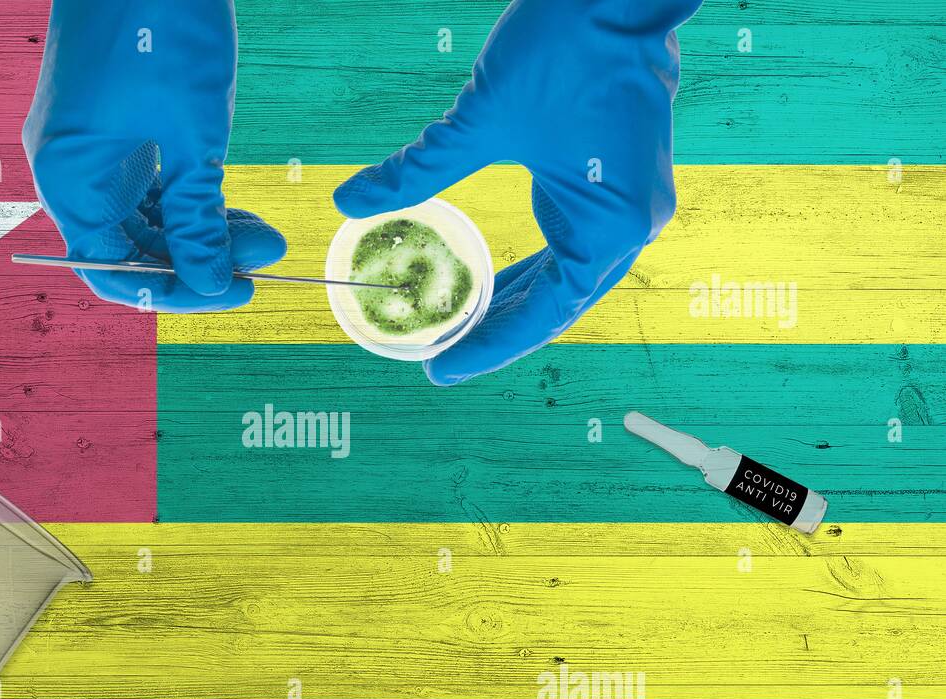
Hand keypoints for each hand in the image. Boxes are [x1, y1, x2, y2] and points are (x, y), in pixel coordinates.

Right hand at [23, 0, 285, 311]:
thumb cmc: (160, 28)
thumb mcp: (192, 139)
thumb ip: (197, 219)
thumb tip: (210, 284)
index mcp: (71, 180)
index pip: (114, 271)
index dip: (174, 293)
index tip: (233, 291)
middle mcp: (68, 170)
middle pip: (131, 247)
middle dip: (199, 258)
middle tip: (263, 258)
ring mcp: (87, 146)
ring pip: (143, 217)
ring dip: (199, 230)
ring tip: (262, 233)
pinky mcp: (108, 125)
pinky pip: (144, 183)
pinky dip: (186, 197)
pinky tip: (231, 204)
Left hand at [334, 0, 701, 383]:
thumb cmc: (560, 48)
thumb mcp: (478, 120)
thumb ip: (416, 170)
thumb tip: (348, 201)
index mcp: (607, 227)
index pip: (543, 315)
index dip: (488, 348)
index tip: (439, 370)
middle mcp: (629, 227)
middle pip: (557, 305)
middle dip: (497, 331)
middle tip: (440, 357)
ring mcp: (631, 206)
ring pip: (567, 279)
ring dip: (516, 302)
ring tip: (460, 327)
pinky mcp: (621, 184)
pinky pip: (575, 245)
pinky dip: (535, 268)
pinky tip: (495, 282)